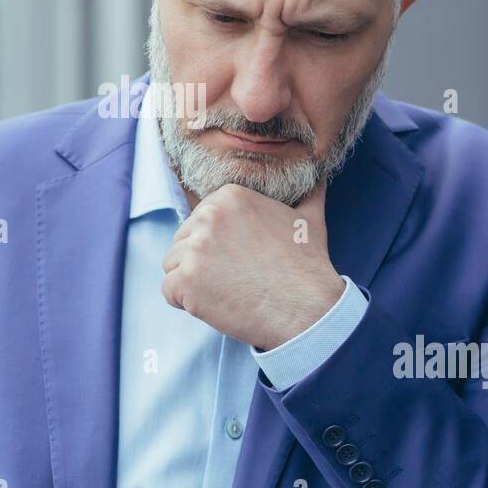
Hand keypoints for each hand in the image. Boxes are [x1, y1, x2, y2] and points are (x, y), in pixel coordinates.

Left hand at [160, 181, 345, 351]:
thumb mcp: (309, 220)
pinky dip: (186, 303)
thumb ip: (308, 194)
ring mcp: (195, 248)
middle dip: (202, 262)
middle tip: (235, 278)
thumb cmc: (307, 267)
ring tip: (226, 291)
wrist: (307, 309)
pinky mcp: (186, 280)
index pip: (199, 219)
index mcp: (230, 197)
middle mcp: (208, 216)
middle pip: (182, 241)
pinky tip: (216, 305)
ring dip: (192, 282)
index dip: (217, 245)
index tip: (240, 259)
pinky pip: (168, 291)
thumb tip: (319, 178)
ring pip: (172, 265)